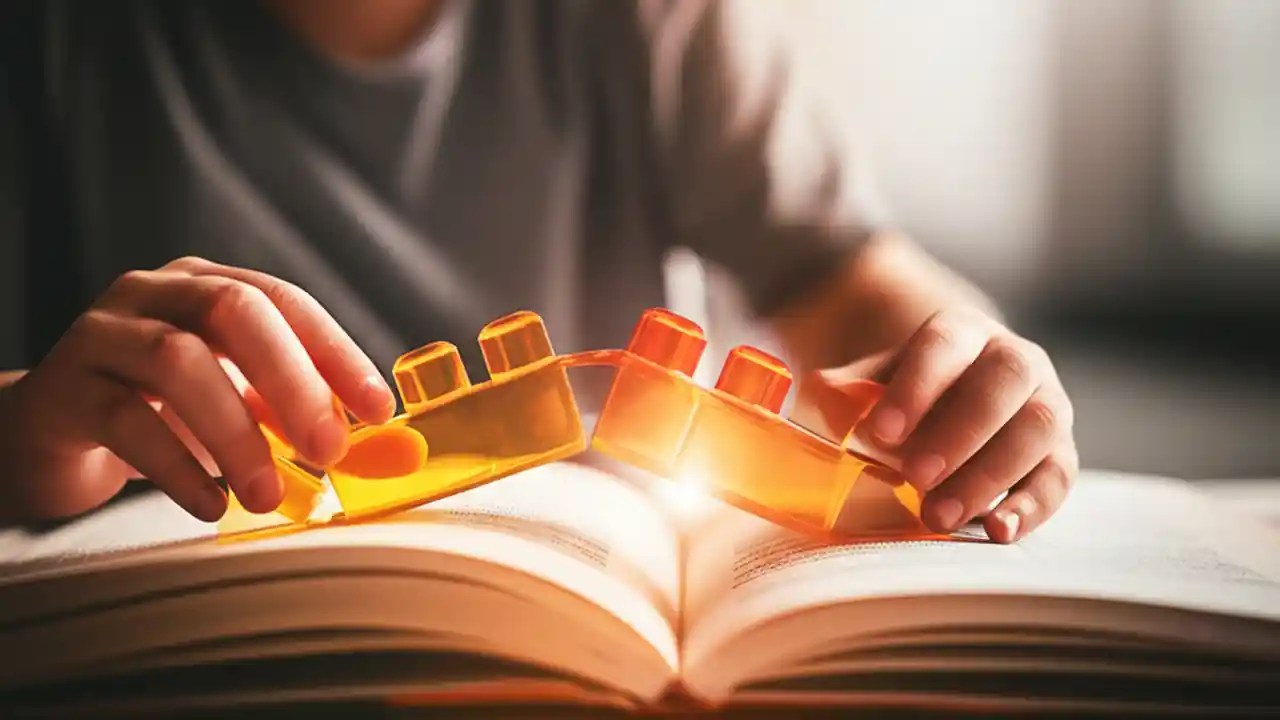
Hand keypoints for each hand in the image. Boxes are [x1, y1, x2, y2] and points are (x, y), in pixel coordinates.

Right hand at [0, 257, 395, 522]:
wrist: (45, 437)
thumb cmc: (154, 414)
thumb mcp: (231, 403)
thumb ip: (289, 411)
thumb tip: (361, 440)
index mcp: (206, 285)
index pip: (286, 301)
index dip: (336, 353)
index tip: (377, 409)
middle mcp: (153, 293)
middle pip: (234, 311)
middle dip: (292, 381)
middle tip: (329, 449)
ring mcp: (101, 335)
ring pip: (177, 362)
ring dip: (236, 434)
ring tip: (267, 494)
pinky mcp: (61, 390)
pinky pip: (125, 420)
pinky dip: (179, 468)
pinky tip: (211, 505)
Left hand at [820, 308, 1077, 542]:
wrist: (951, 406)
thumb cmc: (907, 398)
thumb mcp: (872, 386)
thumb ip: (845, 397)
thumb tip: (825, 414)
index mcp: (962, 332)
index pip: (944, 346)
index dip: (915, 388)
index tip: (881, 432)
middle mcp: (1014, 359)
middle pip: (1004, 382)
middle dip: (960, 432)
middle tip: (916, 476)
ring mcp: (1046, 402)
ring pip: (1038, 428)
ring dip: (989, 476)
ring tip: (939, 515)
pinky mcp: (1060, 451)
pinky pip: (1059, 476)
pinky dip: (1032, 506)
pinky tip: (997, 530)